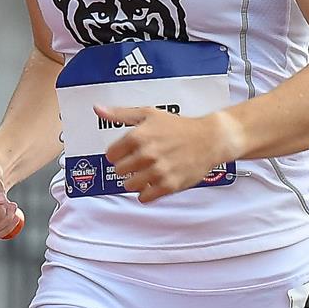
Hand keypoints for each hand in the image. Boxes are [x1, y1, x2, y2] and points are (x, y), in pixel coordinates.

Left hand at [101, 106, 245, 201]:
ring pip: (129, 185)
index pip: (111, 154)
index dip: (117, 154)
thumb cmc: (180, 126)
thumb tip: (98, 110)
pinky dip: (147, 193)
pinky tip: (154, 183)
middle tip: (140, 162)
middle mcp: (147, 154)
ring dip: (136, 181)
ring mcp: (158, 171)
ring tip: (147, 173)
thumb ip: (121, 114)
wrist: (210, 139)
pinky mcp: (169, 186)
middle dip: (127, 167)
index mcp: (138, 136)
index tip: (126, 153)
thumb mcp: (149, 114)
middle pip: (119, 171)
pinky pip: (145, 198)